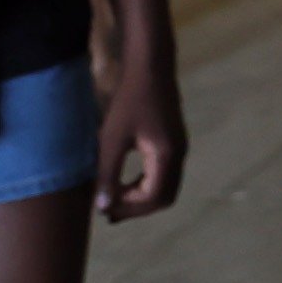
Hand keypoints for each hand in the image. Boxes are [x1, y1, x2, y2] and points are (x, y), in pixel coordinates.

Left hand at [95, 56, 187, 221]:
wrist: (150, 69)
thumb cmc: (128, 101)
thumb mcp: (112, 139)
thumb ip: (107, 174)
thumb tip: (102, 207)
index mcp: (167, 156)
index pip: (152, 197)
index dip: (128, 207)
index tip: (104, 206)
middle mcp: (178, 155)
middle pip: (163, 198)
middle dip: (137, 209)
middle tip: (109, 213)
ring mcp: (179, 149)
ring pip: (165, 188)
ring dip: (141, 198)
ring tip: (113, 201)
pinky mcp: (173, 143)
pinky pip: (164, 175)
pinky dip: (145, 185)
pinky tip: (124, 182)